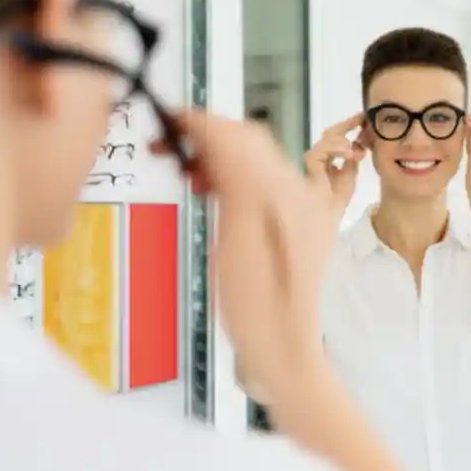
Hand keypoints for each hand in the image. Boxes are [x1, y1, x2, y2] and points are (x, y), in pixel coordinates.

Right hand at [151, 109, 333, 399]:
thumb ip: (234, 174)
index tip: (167, 120)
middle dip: (208, 137)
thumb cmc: (257, 305)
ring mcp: (304, 210)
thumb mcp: (236, 234)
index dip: (202, 122)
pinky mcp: (298, 227)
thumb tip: (216, 129)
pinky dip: (234, 178)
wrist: (282, 351)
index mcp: (288, 191)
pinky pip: (265, 184)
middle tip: (167, 149)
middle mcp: (302, 194)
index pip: (241, 136)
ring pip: (255, 162)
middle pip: (250, 144)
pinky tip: (212, 192)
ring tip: (187, 175)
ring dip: (218, 156)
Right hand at [304, 112, 366, 220]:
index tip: (364, 118)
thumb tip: (359, 142)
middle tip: (363, 120)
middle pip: (331, 132)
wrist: (330, 213)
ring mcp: (313, 159)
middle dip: (347, 125)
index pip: (338, 135)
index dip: (350, 125)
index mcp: (329, 156)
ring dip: (344, 141)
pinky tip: (349, 154)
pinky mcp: (310, 164)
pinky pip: (321, 150)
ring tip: (356, 151)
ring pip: (327, 139)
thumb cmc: (337, 197)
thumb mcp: (351, 172)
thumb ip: (353, 156)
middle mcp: (319, 155)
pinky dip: (336, 149)